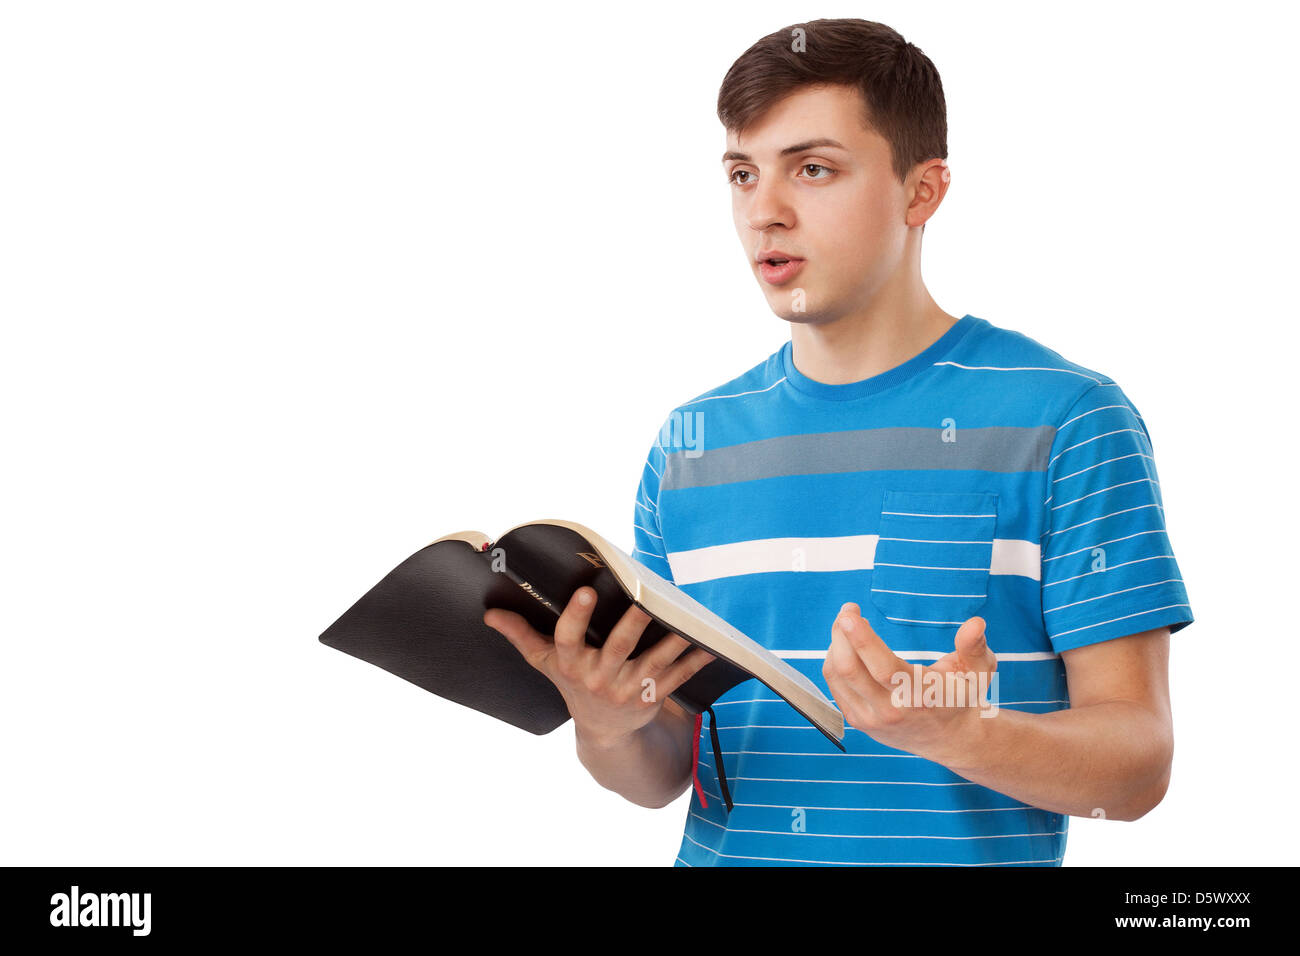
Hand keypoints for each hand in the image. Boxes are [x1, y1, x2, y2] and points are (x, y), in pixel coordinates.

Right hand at [483, 587, 714, 749]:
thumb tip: (490, 613)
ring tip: (687, 621)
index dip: (576, 616)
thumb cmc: (573, 684)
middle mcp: (599, 676)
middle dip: (631, 625)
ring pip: (653, 661)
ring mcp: (628, 688)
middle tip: (644, 600)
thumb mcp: (544, 663)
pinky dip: (694, 661)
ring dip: (672, 642)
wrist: (604, 734)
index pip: (567, 638)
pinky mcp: (653, 696)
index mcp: (571, 663)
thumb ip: (521, 635)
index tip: (586, 592)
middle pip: (617, 647)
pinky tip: (711, 645)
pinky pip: (677, 677)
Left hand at [822, 602, 995, 761]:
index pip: (883, 668)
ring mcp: (870, 719)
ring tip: (849, 623)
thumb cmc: (961, 697)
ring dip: (836, 643)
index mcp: (920, 697)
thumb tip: (976, 623)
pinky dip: (835, 659)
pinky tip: (848, 645)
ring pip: (836, 676)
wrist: (949, 739)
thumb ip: (974, 647)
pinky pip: (835, 685)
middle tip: (849, 609)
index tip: (849, 615)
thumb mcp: (978, 671)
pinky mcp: (857, 721)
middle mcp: (891, 711)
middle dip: (841, 633)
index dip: (862, 640)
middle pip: (849, 670)